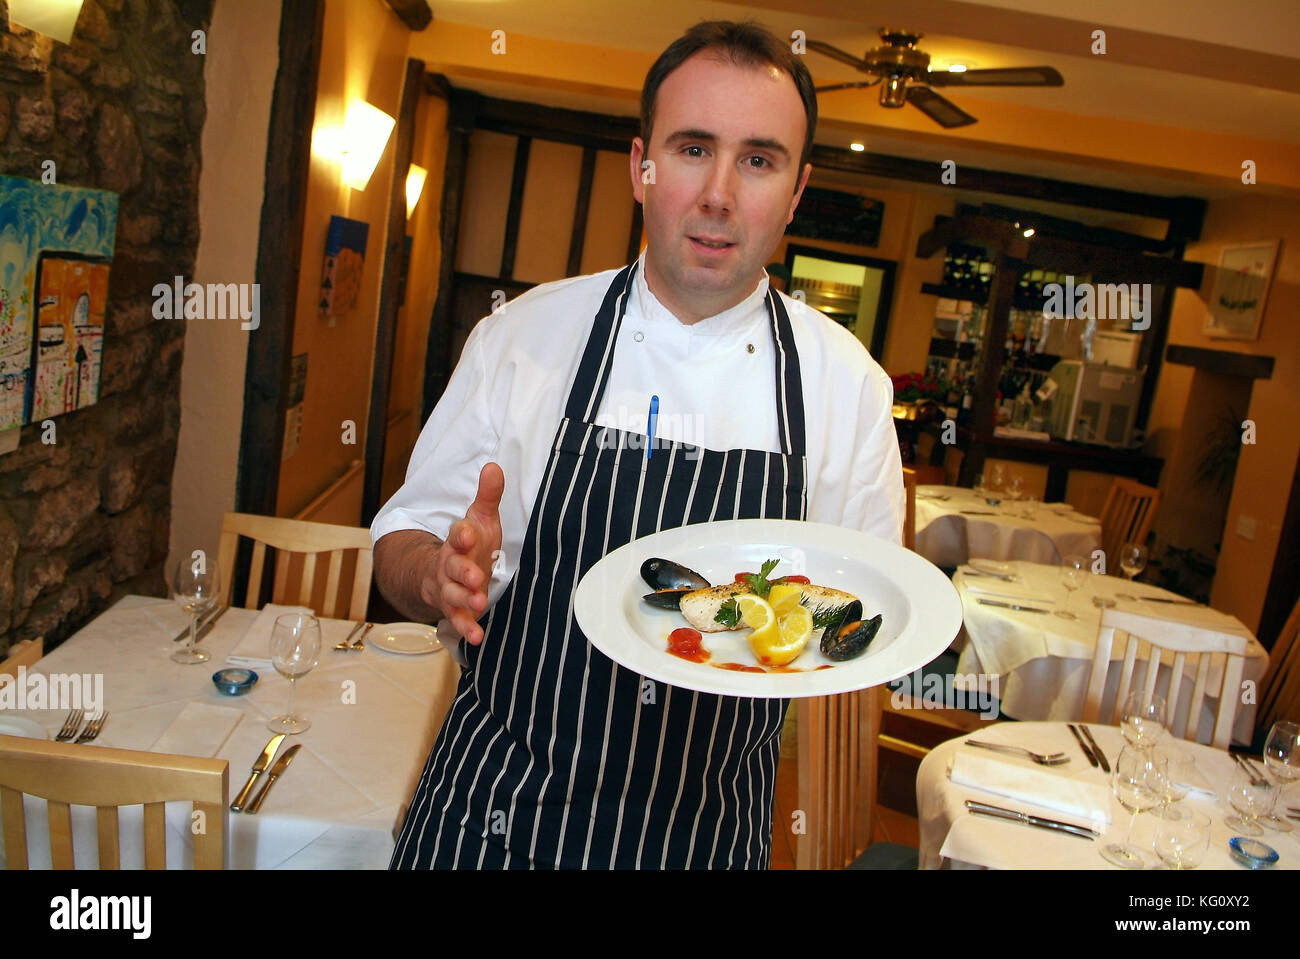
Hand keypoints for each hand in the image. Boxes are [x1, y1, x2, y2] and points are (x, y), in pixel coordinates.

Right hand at [422, 463, 503, 644]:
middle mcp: (450, 564)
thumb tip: (494, 466)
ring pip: (452, 594)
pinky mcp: (454, 608)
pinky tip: (477, 637)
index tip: (468, 533)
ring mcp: (449, 588)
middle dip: (462, 571)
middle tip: (476, 577)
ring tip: (479, 603)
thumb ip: (488, 496)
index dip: (461, 534)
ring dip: (464, 599)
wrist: (445, 572)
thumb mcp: (480, 519)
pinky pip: (457, 619)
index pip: (457, 535)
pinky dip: (466, 628)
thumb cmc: (470, 544)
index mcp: (459, 541)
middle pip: (451, 567)